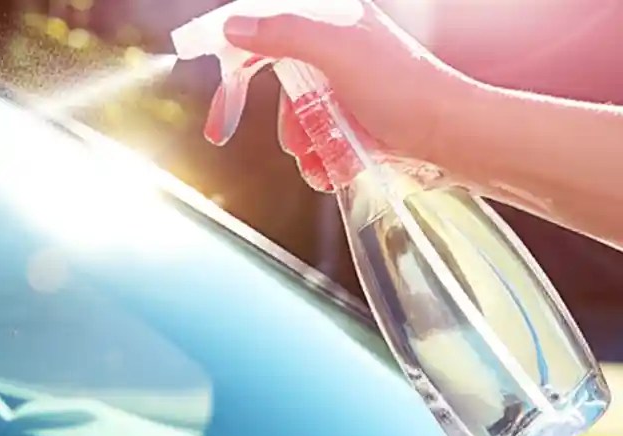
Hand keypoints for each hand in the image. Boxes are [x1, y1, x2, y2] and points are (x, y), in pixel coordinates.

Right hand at [222, 1, 474, 190]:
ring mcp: (351, 89)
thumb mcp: (338, 52)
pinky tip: (336, 169)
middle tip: (295, 145)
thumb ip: (284, 33)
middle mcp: (342, 51)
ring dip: (307, 147)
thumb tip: (235, 26)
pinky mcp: (360, 122)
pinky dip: (323, 160)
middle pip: (283, 86)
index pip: (269, 30)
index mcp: (335, 21)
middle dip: (289, 122)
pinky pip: (321, 142)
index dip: (237, 62)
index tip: (225, 98)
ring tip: (327, 159)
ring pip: (301, 121)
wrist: (456, 138)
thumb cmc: (407, 90)